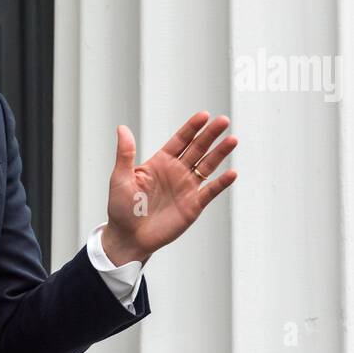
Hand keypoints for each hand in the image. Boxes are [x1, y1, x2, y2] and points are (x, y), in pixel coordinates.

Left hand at [103, 111, 237, 264]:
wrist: (128, 237)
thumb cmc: (121, 208)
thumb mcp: (121, 178)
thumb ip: (125, 153)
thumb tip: (122, 128)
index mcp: (160, 163)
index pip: (180, 140)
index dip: (192, 128)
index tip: (204, 115)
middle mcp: (176, 172)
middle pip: (197, 149)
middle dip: (210, 135)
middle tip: (224, 121)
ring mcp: (186, 188)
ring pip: (207, 166)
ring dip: (220, 153)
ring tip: (233, 140)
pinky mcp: (193, 205)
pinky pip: (210, 191)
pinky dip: (221, 183)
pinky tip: (232, 173)